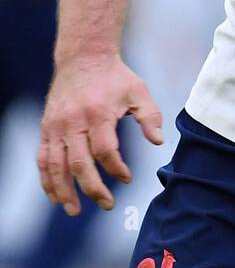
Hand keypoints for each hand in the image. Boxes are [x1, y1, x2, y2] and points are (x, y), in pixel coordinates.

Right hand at [38, 55, 162, 216]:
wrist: (82, 57)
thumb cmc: (115, 77)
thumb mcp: (139, 91)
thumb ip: (150, 116)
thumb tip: (157, 142)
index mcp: (97, 113)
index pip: (105, 150)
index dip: (116, 169)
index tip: (127, 178)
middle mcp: (73, 122)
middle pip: (79, 163)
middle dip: (92, 188)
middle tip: (107, 204)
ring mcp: (56, 126)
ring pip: (56, 165)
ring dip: (64, 191)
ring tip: (73, 210)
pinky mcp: (47, 128)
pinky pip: (43, 158)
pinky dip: (47, 179)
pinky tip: (55, 196)